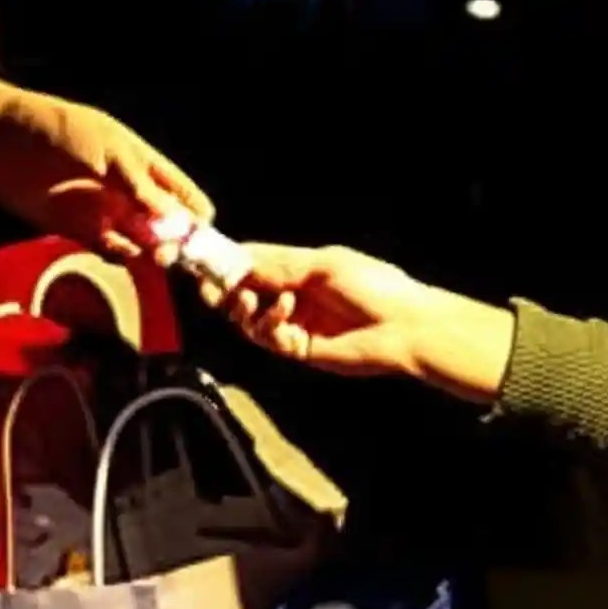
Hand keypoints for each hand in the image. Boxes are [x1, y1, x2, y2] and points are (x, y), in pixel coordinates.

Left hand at [0, 59, 212, 261]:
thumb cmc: (58, 130)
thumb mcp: (107, 150)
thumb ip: (140, 185)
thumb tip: (176, 218)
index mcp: (145, 166)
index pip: (185, 196)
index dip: (197, 217)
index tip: (202, 236)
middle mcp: (132, 194)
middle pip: (168, 225)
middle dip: (176, 241)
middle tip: (173, 253)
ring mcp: (107, 213)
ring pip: (142, 242)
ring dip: (150, 252)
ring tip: (152, 257)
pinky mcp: (80, 231)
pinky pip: (109, 251)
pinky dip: (120, 256)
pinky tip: (122, 255)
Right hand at [213, 244, 431, 376]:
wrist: (404, 326)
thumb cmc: (375, 286)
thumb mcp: (324, 265)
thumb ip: (281, 265)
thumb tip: (240, 263)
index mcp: (301, 269)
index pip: (253, 262)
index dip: (228, 262)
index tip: (203, 259)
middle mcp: (294, 296)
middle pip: (244, 292)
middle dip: (225, 289)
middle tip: (213, 287)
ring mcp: (295, 323)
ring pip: (249, 318)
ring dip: (244, 307)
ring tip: (251, 299)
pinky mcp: (299, 349)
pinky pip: (267, 338)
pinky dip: (267, 324)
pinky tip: (284, 313)